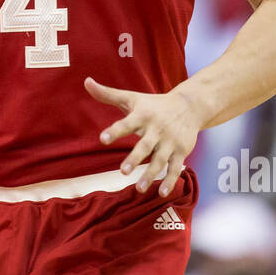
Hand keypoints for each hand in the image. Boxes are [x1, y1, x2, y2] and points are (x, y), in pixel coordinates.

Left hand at [85, 77, 206, 196]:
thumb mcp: (132, 98)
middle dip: (135, 158)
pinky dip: (169, 180)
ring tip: (138, 189)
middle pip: (145, 145)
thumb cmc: (153, 104)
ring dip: (150, 175)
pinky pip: (175, 168)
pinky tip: (161, 193)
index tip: (103, 139)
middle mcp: (157, 129)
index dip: (115, 130)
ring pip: (160, 160)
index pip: (126, 123)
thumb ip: (107, 94)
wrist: (189, 106)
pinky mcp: (181, 151)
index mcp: (143, 115)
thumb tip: (86, 82)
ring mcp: (170, 141)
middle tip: (123, 172)